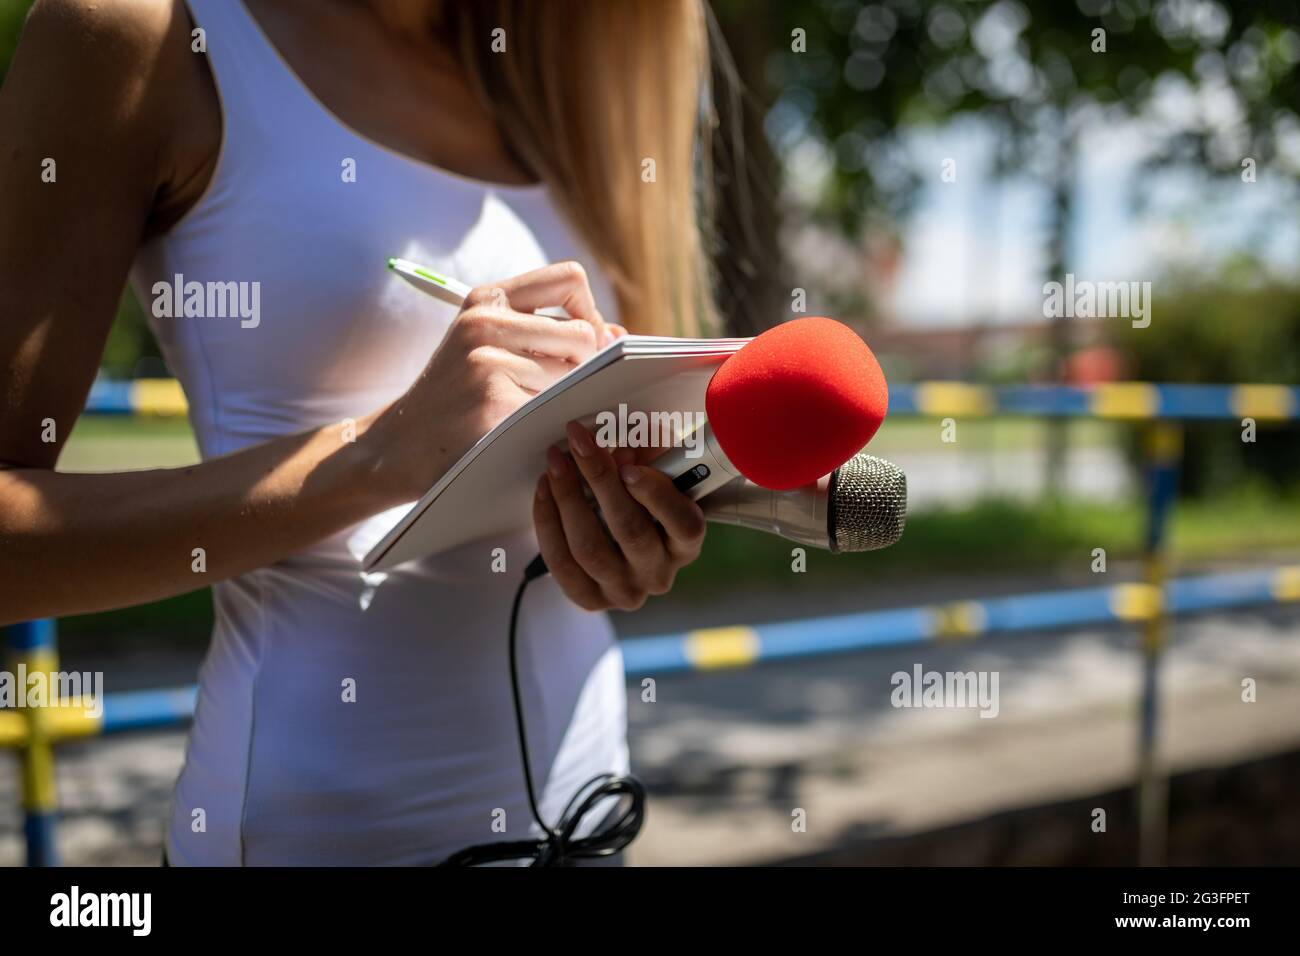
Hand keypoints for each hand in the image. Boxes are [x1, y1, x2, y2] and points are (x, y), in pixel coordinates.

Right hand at [367, 262, 615, 503]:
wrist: (400, 445)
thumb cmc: (458, 397)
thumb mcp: (492, 346)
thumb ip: (551, 332)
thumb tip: (619, 334)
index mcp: (488, 298)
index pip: (571, 279)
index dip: (589, 312)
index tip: (577, 344)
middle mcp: (486, 321)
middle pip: (584, 333)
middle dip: (584, 366)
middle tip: (554, 390)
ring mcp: (487, 361)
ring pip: (576, 374)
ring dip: (566, 399)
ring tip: (530, 411)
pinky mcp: (494, 402)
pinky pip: (558, 408)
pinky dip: (553, 423)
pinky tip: (525, 431)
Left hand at [532, 422, 706, 610]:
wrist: (618, 537)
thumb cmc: (642, 497)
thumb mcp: (657, 469)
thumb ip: (650, 452)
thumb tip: (627, 444)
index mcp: (686, 543)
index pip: (684, 525)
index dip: (656, 495)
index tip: (629, 466)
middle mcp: (658, 574)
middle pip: (629, 530)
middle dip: (600, 479)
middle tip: (580, 443)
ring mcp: (624, 591)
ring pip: (590, 548)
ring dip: (568, 498)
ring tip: (557, 463)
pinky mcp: (590, 599)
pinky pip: (561, 562)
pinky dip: (548, 523)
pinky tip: (545, 491)